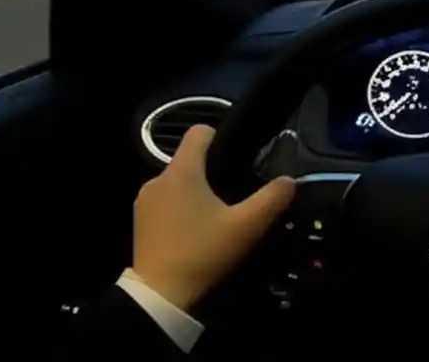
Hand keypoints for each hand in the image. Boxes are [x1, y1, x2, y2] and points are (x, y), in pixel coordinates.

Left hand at [131, 124, 295, 310]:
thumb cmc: (203, 252)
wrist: (160, 295)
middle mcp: (158, 179)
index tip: (238, 157)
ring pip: (178, 183)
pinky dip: (181, 209)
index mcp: (182, 171)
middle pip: (190, 160)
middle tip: (236, 196)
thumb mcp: (246, 226)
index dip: (221, 137)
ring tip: (217, 217)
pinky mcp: (139, 222)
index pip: (199, 131)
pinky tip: (195, 232)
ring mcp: (144, 201)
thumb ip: (272, 198)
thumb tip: (289, 180)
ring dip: (196, 193)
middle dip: (212, 172)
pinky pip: (165, 202)